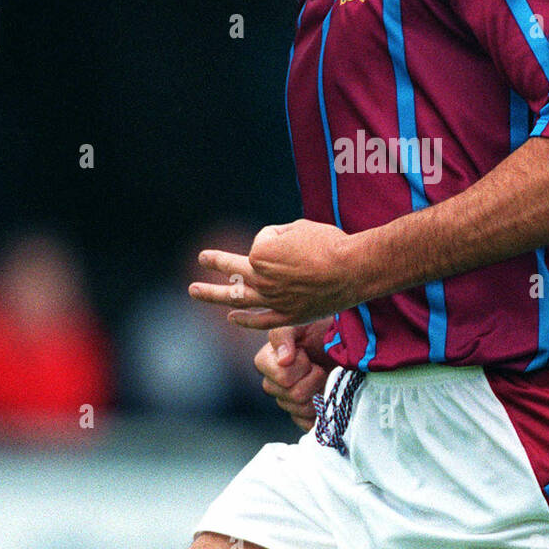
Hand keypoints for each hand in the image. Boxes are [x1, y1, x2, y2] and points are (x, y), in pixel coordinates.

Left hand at [188, 220, 360, 328]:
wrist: (355, 270)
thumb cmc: (329, 244)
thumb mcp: (299, 227)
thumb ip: (277, 237)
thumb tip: (270, 249)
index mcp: (260, 254)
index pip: (259, 244)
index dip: (280, 239)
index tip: (300, 241)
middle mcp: (261, 279)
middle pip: (233, 269)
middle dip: (215, 262)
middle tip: (202, 257)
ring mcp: (272, 300)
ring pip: (236, 298)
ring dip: (212, 294)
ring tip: (194, 290)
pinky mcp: (287, 317)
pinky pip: (260, 321)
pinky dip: (244, 321)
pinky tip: (231, 318)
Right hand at [255, 322, 335, 429]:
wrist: (338, 340)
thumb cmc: (317, 329)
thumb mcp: (300, 322)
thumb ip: (284, 335)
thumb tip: (284, 359)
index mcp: (265, 362)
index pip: (283, 377)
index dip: (301, 366)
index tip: (307, 352)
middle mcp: (271, 384)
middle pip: (294, 395)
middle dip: (313, 378)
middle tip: (318, 365)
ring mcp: (285, 400)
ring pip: (301, 408)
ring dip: (318, 391)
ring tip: (321, 376)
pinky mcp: (300, 414)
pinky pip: (306, 424)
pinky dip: (318, 412)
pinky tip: (323, 395)